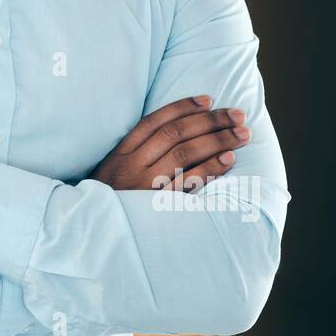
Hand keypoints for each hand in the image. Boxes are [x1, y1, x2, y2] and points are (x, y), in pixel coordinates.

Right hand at [89, 96, 249, 192]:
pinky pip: (189, 184)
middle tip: (238, 115)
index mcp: (121, 153)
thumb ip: (136, 152)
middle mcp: (133, 166)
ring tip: (242, 134)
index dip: (183, 107)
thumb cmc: (110, 200)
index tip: (208, 100)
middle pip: (175, 134)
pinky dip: (210, 169)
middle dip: (210, 121)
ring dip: (217, 141)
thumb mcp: (112, 171)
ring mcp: (146, 186)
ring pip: (184, 154)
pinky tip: (229, 159)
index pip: (154, 122)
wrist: (93, 235)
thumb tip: (176, 132)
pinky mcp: (159, 207)